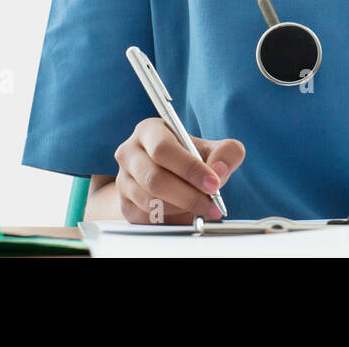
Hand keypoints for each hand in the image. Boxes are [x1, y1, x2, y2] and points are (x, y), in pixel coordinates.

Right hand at [112, 118, 245, 224]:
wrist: (172, 178)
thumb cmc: (191, 159)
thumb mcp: (213, 149)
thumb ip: (226, 153)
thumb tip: (220, 169)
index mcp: (149, 130)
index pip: (163, 149)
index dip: (190, 168)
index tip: (214, 184)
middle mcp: (129, 153)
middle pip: (154, 179)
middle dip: (189, 195)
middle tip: (212, 204)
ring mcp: (122, 180)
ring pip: (150, 201)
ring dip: (181, 208)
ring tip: (203, 207)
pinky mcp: (124, 205)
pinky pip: (146, 218)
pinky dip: (170, 218)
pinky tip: (185, 212)